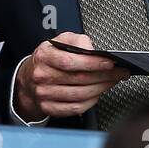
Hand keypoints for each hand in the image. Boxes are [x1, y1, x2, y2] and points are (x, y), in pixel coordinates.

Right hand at [14, 32, 129, 120]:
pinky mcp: (49, 107)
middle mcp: (42, 75)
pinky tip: (98, 93)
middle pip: (79, 79)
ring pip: (80, 95)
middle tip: (119, 72)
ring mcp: (44, 93)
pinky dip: (91, 102)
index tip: (110, 63)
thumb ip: (77, 40)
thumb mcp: (59, 41)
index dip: (93, 63)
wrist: (28, 79)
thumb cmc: (49, 59)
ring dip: (101, 88)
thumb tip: (92, 49)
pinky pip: (75, 108)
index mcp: (44, 56)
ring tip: (111, 81)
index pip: (70, 61)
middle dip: (105, 76)